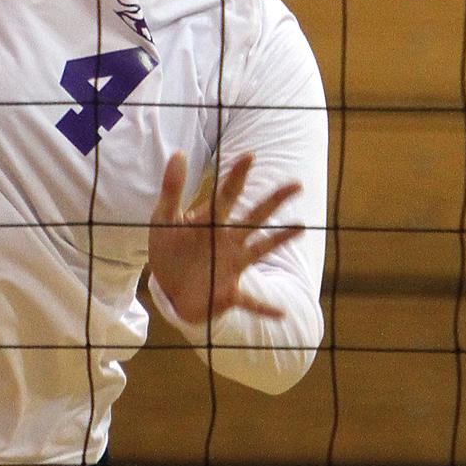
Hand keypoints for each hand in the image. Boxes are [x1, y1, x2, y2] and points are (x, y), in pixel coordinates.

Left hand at [148, 152, 303, 323]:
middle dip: (274, 201)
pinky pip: (249, 302)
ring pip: (260, 250)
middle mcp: (228, 241)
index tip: (249, 156)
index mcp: (211, 222)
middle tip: (296, 184)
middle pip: (254, 217)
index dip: (237, 176)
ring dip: (279, 240)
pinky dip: (264, 307)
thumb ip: (172, 188)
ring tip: (301, 227)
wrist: (168, 286)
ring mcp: (231, 266)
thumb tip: (179, 153)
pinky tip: (280, 312)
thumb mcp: (164, 218)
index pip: (226, 195)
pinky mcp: (228, 293)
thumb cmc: (170, 249)